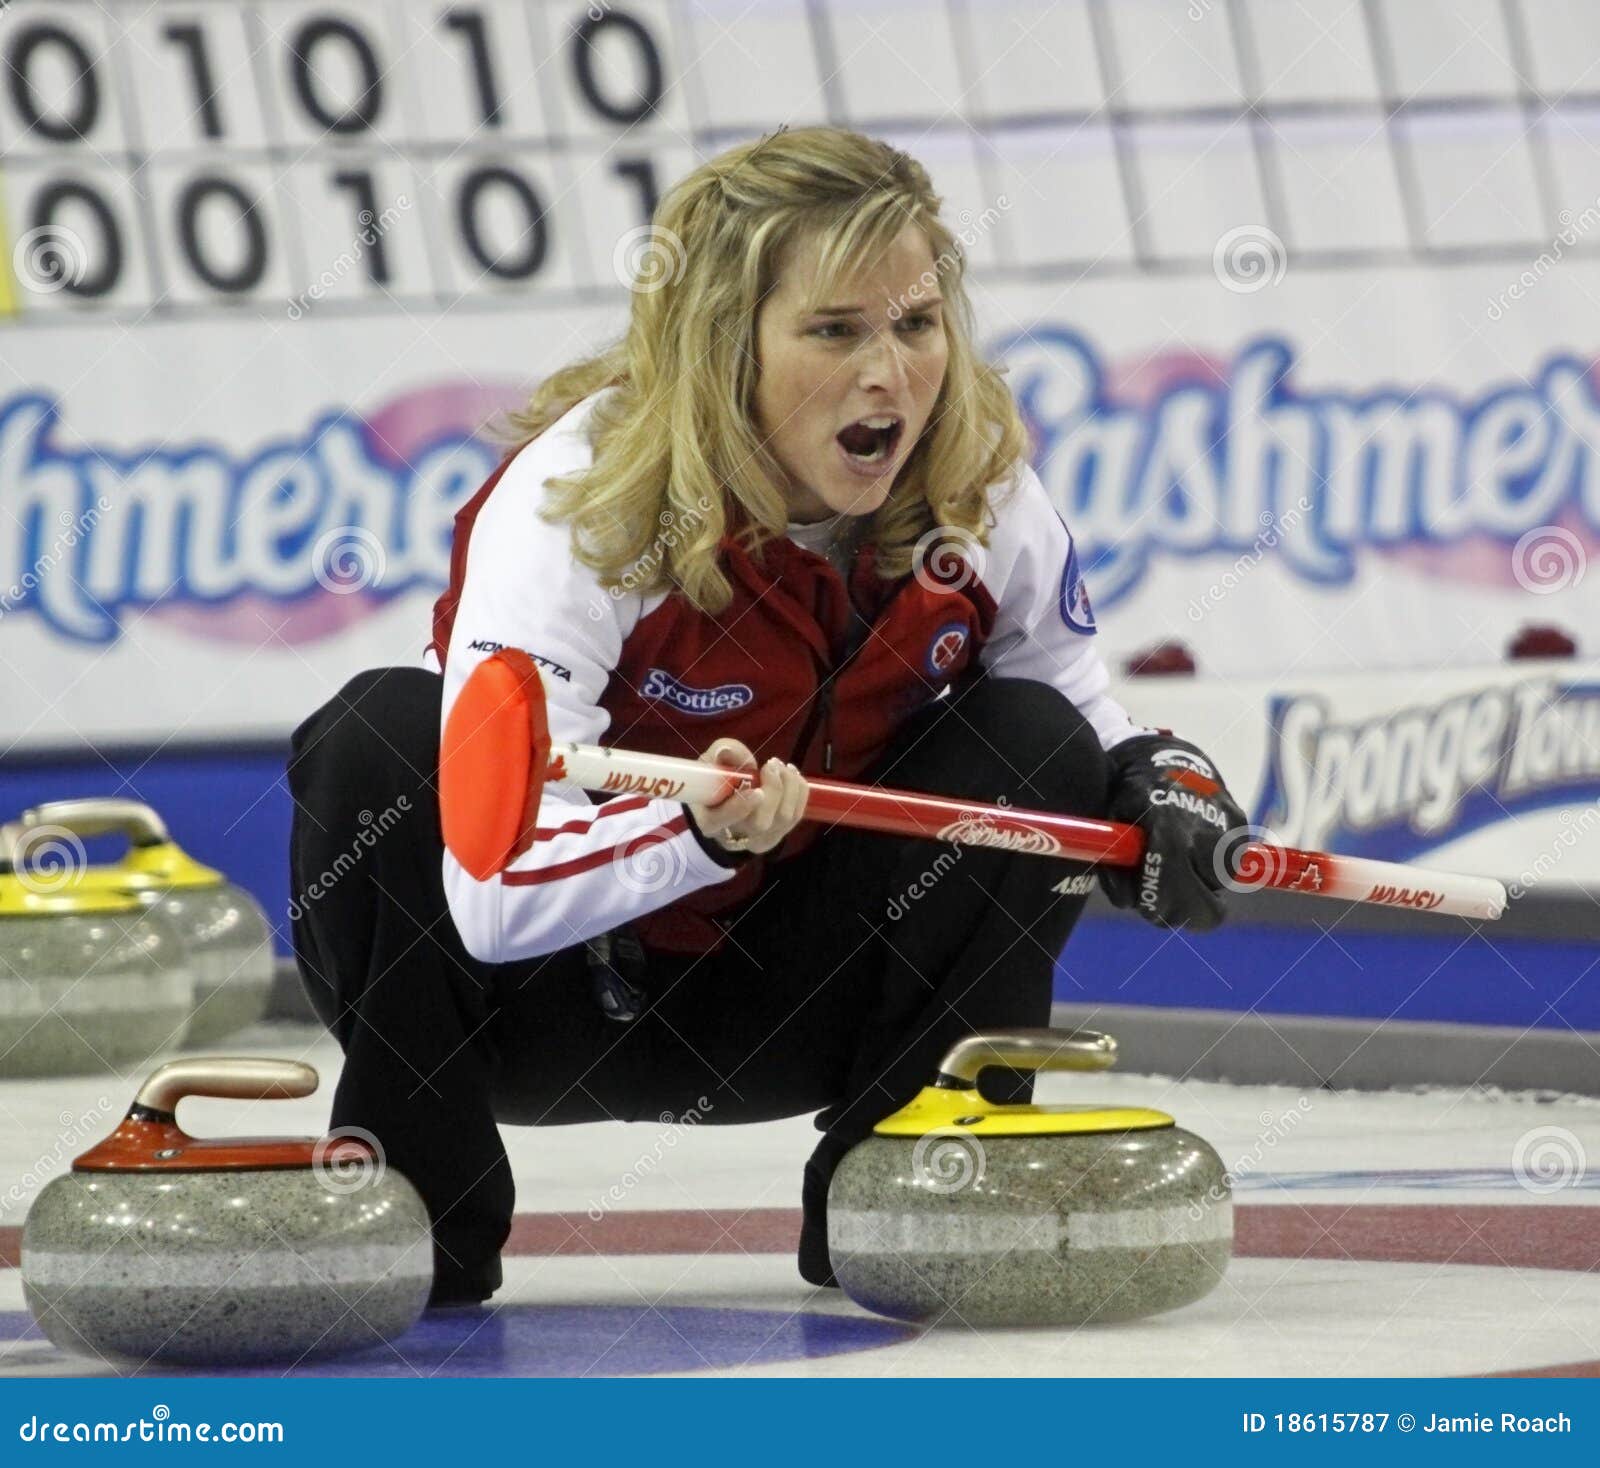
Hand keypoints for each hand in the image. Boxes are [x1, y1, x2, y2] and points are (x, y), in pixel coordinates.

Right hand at [686, 739, 808, 858]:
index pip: (719, 821)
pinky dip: (799, 791)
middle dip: (773, 789)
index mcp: (707, 820)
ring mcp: (756, 841)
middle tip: (771, 763)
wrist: (725, 798)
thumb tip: (730, 753)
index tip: (756, 789)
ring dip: (789, 787)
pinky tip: (791, 774)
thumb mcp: (710, 762)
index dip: (739, 807)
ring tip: (781, 766)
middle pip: (760, 823)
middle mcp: (731, 838)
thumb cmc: (716, 779)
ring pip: (783, 819)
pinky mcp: (776, 836)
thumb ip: (720, 754)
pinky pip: (796, 815)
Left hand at [1098, 735, 1246, 930]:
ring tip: (1178, 862)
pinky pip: (1230, 866)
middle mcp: (1204, 831)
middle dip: (1182, 909)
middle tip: (1165, 899)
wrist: (1166, 754)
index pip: (1172, 889)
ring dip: (1200, 886)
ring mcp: (1228, 829)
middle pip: (1203, 904)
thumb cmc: (1130, 793)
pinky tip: (1194, 848)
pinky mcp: (1241, 826)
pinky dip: (1213, 868)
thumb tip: (1129, 903)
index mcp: (1168, 828)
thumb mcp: (1112, 824)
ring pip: (1218, 886)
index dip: (1159, 906)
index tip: (1149, 907)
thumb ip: (1116, 867)